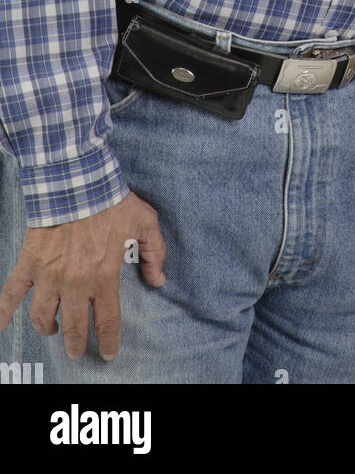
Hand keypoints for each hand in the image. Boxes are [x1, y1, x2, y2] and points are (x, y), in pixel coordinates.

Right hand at [0, 190, 166, 361]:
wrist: (77, 182)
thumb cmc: (112, 201)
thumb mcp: (145, 222)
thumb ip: (156, 252)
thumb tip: (159, 279)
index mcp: (104, 277)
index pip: (107, 320)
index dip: (108, 340)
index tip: (107, 353)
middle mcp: (75, 283)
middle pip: (74, 326)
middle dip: (76, 343)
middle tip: (77, 351)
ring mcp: (49, 276)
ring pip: (43, 316)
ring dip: (48, 328)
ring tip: (53, 330)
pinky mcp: (30, 264)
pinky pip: (11, 293)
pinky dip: (3, 311)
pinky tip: (0, 325)